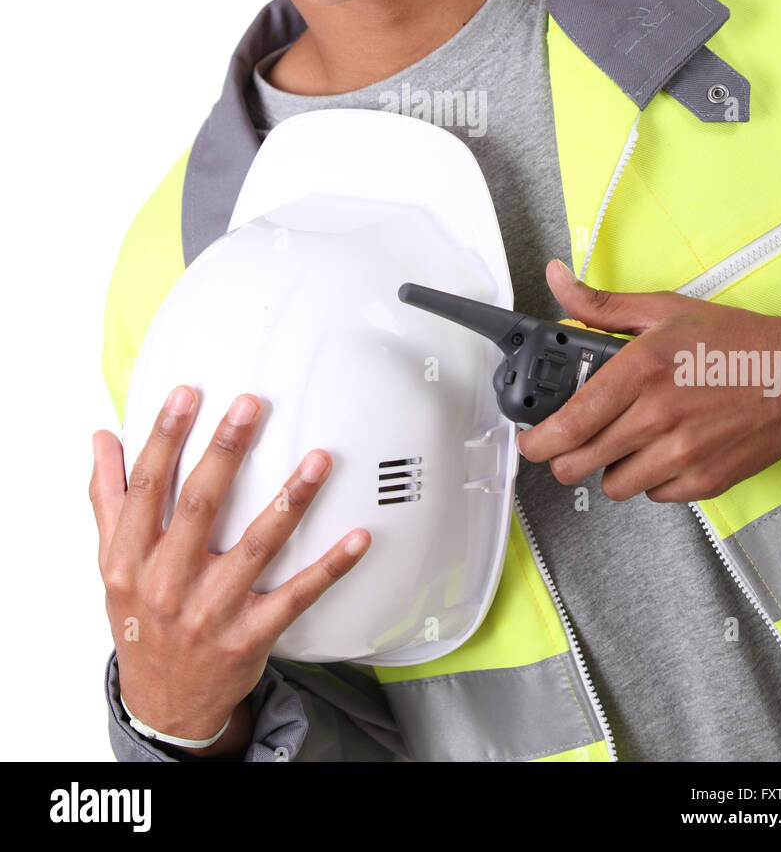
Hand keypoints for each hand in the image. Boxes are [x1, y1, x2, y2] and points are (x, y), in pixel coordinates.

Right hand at [90, 387, 369, 748]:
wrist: (163, 704)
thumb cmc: (141, 620)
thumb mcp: (113, 563)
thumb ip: (110, 498)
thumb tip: (103, 438)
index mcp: (132, 559)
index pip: (148, 487)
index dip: (165, 438)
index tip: (186, 394)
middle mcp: (169, 582)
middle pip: (200, 506)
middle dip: (226, 452)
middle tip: (251, 406)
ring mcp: (212, 610)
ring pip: (257, 545)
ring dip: (289, 499)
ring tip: (318, 459)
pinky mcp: (251, 635)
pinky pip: (297, 595)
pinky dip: (330, 567)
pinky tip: (357, 537)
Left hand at [516, 260, 780, 502]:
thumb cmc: (736, 343)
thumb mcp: (663, 310)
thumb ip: (600, 304)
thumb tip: (557, 280)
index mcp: (641, 370)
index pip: (569, 423)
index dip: (538, 440)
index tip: (530, 441)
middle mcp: (658, 416)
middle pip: (580, 464)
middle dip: (565, 458)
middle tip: (570, 445)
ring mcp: (683, 454)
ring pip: (614, 486)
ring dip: (610, 468)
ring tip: (626, 440)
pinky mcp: (705, 481)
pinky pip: (653, 495)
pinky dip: (650, 479)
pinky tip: (662, 450)